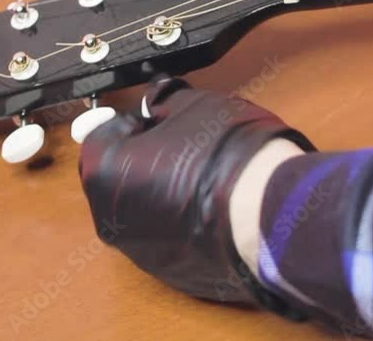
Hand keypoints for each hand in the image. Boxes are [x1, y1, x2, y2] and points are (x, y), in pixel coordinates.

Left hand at [78, 76, 311, 315]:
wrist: (269, 212)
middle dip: (147, 157)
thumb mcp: (193, 104)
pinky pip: (170, 237)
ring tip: (207, 176)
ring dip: (166, 191)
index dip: (137, 121)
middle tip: (185, 144)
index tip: (162, 118)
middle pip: (120, 176)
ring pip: (145, 211)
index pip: (105, 133)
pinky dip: (185, 222)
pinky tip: (215, 205)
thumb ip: (165, 100)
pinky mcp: (173, 273)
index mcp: (104, 172)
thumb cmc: (226, 156)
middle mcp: (111, 220)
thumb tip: (158, 99)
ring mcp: (142, 252)